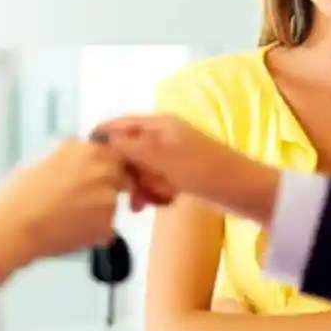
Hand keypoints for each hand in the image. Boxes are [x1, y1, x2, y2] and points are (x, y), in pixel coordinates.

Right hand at [0, 139, 130, 283]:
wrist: (12, 228)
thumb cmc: (18, 197)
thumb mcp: (44, 160)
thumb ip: (72, 156)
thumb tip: (82, 157)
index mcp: (86, 149)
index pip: (115, 153)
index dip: (108, 167)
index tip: (101, 176)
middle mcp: (102, 169)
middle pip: (122, 177)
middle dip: (110, 188)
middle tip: (85, 201)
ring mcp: (107, 197)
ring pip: (114, 204)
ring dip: (99, 212)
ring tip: (68, 218)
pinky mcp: (107, 224)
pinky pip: (107, 229)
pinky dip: (94, 233)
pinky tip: (69, 231)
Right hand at [97, 114, 281, 223]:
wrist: (243, 191)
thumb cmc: (203, 170)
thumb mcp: (163, 157)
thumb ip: (131, 147)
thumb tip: (103, 140)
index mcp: (161, 125)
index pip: (122, 125)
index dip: (103, 140)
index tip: (88, 162)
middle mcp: (165, 137)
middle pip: (130, 150)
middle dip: (124, 172)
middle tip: (122, 193)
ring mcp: (174, 157)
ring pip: (142, 170)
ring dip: (140, 187)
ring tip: (142, 205)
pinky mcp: (182, 175)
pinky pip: (157, 182)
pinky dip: (156, 193)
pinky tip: (160, 203)